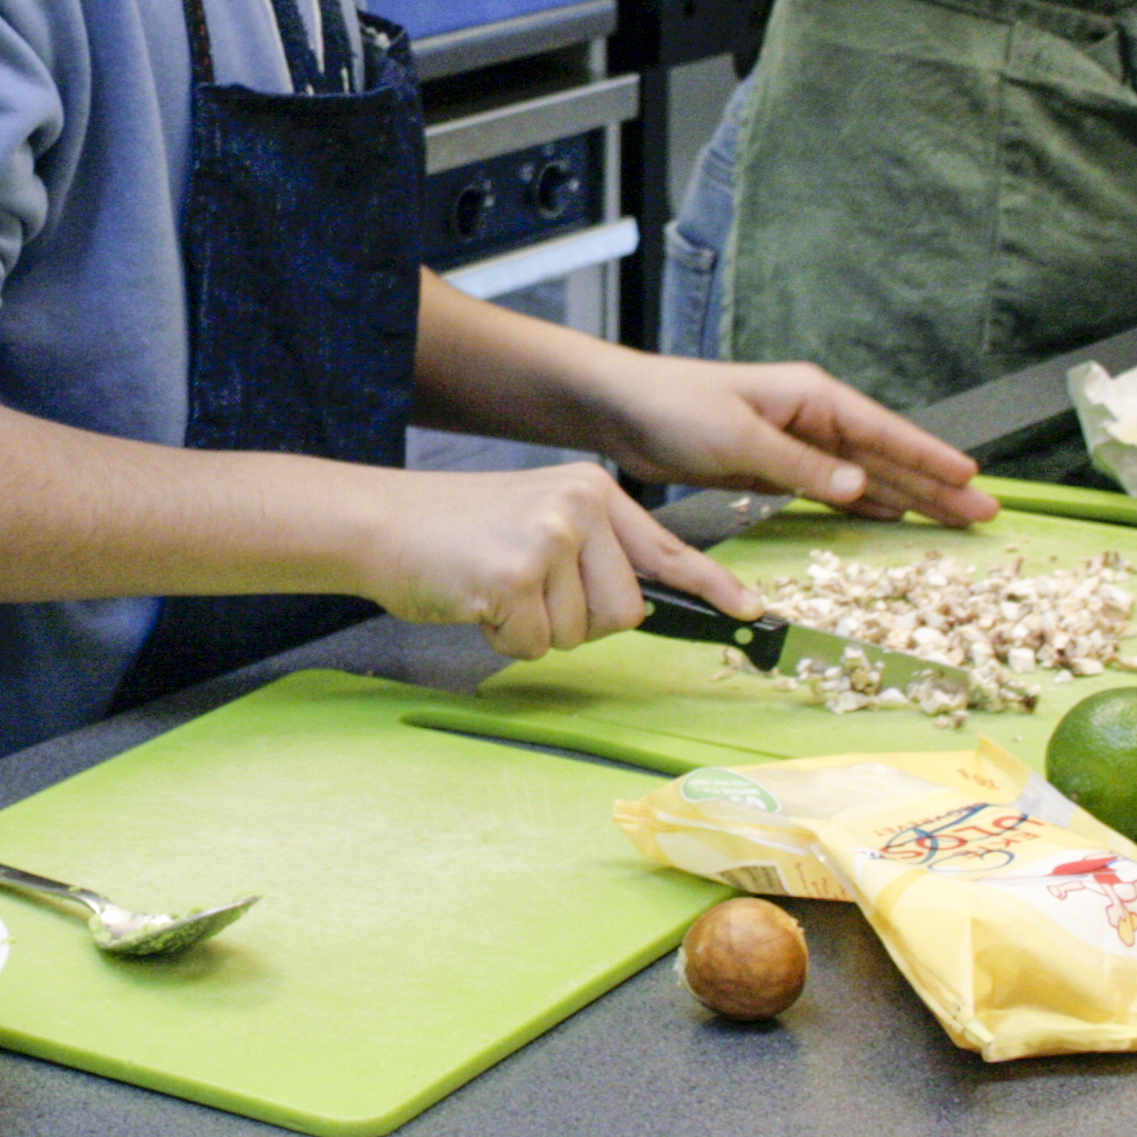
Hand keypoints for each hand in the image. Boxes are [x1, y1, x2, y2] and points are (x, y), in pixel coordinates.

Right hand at [352, 463, 733, 658]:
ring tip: (494, 586)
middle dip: (576, 621)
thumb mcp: (540, 520)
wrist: (382, 522)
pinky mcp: (514, 575)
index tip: (753, 611)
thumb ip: (595, 557)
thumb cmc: (459, 532)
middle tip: (523, 587)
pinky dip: (502, 639)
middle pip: (624, 612)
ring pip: (579, 635)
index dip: (714, 587)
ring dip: (534, 629)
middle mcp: (580, 507)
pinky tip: (476, 599)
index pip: (667, 549)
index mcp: (594, 491)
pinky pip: (533, 645)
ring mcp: (549, 538)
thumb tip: (639, 612)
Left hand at [594, 357, 998, 526]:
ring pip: (865, 475)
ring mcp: (796, 442)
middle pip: (886, 457)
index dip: (930, 458)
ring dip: (909, 496)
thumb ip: (801, 465)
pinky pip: (832, 488)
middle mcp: (812, 417)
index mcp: (812, 398)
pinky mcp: (773, 465)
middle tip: (985, 512)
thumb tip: (863, 485)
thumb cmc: (675, 408)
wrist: (623, 410)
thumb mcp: (740, 439)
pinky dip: (863, 502)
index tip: (974, 477)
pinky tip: (891, 514)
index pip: (885, 432)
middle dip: (936, 484)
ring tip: (955, 517)